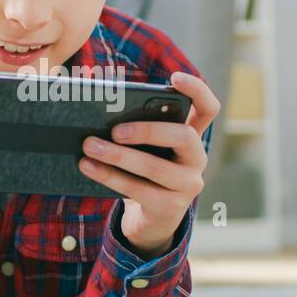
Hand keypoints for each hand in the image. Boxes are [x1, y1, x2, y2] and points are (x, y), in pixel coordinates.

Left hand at [78, 71, 219, 257]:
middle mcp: (197, 159)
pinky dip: (109, 176)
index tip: (174, 78)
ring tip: (89, 146)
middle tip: (115, 129)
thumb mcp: (145, 147)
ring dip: (118, 156)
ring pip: (155, 167)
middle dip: (148, 130)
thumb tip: (99, 108)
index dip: (197, 90)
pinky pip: (138, 189)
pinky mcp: (170, 207)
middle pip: (184, 136)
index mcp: (192, 136)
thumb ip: (135, 126)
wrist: (150, 219)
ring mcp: (188, 185)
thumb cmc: (143, 171)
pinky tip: (88, 166)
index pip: (208, 108)